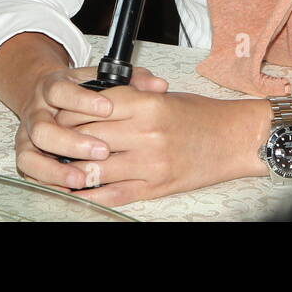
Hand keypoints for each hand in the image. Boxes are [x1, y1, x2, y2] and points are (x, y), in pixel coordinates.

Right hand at [13, 64, 167, 193]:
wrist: (49, 97)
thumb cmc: (82, 91)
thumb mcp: (103, 78)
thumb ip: (132, 79)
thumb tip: (159, 85)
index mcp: (54, 87)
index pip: (60, 91)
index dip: (82, 101)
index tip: (107, 108)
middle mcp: (37, 112)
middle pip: (44, 128)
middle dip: (73, 142)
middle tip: (102, 150)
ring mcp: (28, 137)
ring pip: (31, 156)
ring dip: (56, 170)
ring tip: (83, 178)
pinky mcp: (27, 157)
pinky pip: (30, 174)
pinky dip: (49, 183)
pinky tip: (70, 190)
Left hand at [51, 89, 254, 207]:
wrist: (235, 138)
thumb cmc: (203, 115)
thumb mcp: (164, 97)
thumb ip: (129, 100)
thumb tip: (91, 106)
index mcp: (148, 105)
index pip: (94, 106)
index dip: (71, 109)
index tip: (62, 111)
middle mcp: (146, 135)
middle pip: (89, 136)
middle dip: (66, 138)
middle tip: (55, 138)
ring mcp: (150, 164)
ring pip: (95, 169)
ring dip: (73, 168)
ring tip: (60, 164)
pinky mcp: (155, 187)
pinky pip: (113, 194)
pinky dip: (90, 194)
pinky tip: (77, 189)